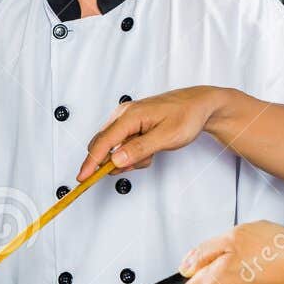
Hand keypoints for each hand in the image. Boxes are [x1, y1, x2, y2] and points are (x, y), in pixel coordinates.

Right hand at [77, 86, 220, 181]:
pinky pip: (124, 144)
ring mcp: (127, 119)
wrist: (200, 105)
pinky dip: (135, 152)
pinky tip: (151, 149)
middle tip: (138, 163)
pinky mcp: (132, 124)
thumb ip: (140, 149)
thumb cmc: (187, 115)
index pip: (103, 142)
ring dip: (131, 157)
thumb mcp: (167, 137)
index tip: (82, 178)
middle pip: (104, 145)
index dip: (91, 162)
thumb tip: (116, 160)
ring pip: (116, 147)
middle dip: (116, 161)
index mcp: (130, 115)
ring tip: (153, 152)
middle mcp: (124, 114)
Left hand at [177, 220, 283, 283]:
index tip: (198, 256)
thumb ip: (203, 252)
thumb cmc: (280, 255)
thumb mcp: (233, 237)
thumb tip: (186, 264)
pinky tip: (261, 257)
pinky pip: (239, 278)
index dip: (187, 268)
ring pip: (222, 277)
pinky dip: (245, 266)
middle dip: (212, 260)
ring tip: (251, 250)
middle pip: (202, 280)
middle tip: (233, 246)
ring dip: (231, 261)